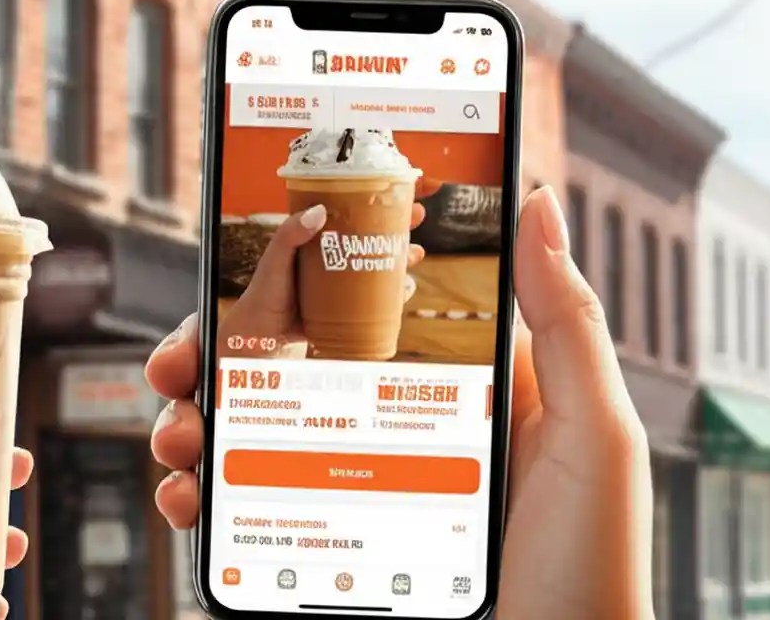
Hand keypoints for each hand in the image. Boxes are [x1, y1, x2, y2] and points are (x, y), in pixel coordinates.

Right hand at [147, 187, 653, 618]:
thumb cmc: (591, 566)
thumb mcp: (593, 435)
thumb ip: (567, 322)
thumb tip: (535, 203)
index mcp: (449, 391)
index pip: (352, 316)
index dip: (283, 292)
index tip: (233, 280)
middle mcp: (391, 432)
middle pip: (281, 373)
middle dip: (210, 361)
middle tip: (175, 371)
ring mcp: (354, 491)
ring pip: (250, 437)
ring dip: (193, 426)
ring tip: (180, 441)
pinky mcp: (330, 549)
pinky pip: (249, 514)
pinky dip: (203, 499)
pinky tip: (191, 500)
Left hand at [224, 190, 430, 354]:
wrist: (263, 334)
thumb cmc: (267, 291)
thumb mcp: (276, 258)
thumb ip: (290, 234)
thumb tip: (318, 211)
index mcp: (321, 237)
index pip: (353, 209)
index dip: (379, 198)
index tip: (403, 186)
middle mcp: (338, 255)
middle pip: (376, 234)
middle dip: (402, 225)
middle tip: (417, 217)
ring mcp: (347, 281)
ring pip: (384, 264)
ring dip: (405, 257)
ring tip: (415, 255)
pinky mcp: (353, 306)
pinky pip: (381, 297)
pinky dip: (396, 293)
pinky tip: (404, 289)